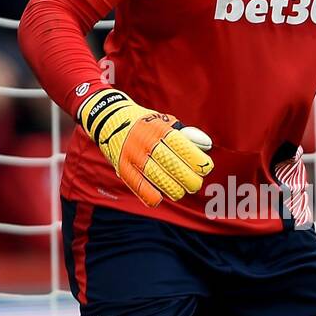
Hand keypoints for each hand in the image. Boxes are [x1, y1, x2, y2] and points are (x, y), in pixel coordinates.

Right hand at [79, 89, 213, 207]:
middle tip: (195, 184)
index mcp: (159, 129)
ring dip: (172, 189)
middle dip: (187, 178)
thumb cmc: (146, 124)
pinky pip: (137, 185)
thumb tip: (207, 145)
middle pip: (171, 164)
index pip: (181, 146)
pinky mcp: (122, 167)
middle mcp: (146, 141)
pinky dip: (150, 195)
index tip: (206, 168)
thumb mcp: (165, 122)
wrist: (108, 117)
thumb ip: (186, 134)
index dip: (196, 160)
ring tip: (180, 192)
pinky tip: (159, 198)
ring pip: (156, 177)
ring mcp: (132, 154)